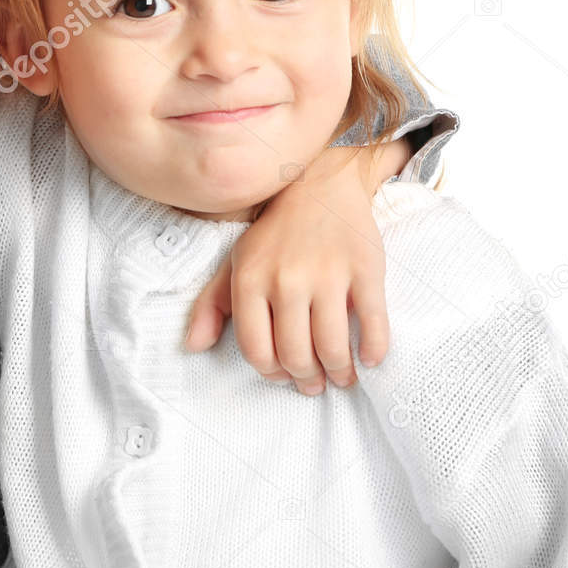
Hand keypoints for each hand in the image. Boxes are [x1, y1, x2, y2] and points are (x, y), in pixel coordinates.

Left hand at [184, 138, 409, 393]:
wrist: (320, 185)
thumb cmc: (274, 233)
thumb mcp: (236, 262)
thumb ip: (213, 304)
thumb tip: (194, 346)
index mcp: (250, 280)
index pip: (257, 349)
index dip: (271, 371)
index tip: (283, 375)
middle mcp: (286, 280)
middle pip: (295, 355)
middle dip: (306, 378)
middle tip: (314, 382)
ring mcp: (327, 275)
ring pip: (332, 347)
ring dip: (339, 372)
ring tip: (342, 376)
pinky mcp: (365, 269)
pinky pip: (372, 322)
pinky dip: (374, 349)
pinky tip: (370, 359)